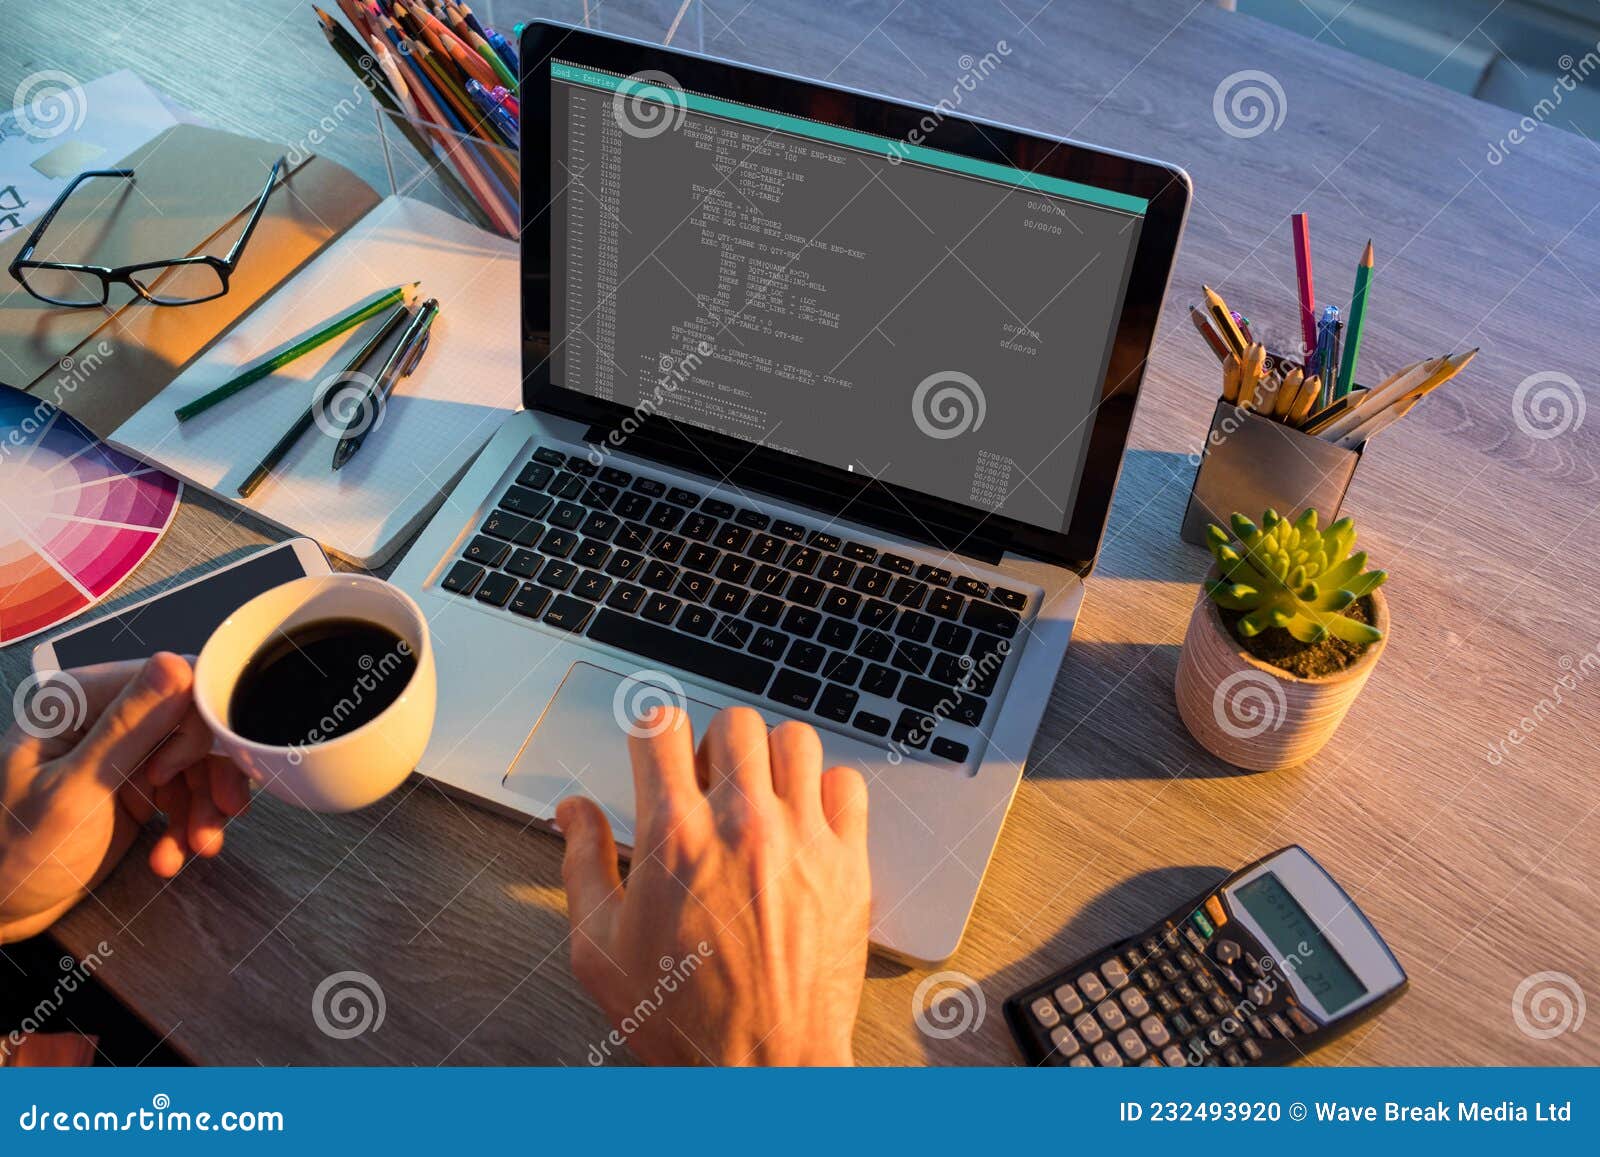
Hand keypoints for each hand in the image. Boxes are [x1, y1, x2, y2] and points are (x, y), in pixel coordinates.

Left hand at [0, 653, 250, 943]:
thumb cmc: (13, 850)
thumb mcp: (76, 791)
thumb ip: (128, 728)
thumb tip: (177, 664)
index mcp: (81, 701)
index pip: (173, 680)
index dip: (200, 722)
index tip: (199, 769)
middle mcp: (107, 718)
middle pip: (193, 724)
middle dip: (212, 773)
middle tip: (224, 812)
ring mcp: (124, 753)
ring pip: (197, 763)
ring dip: (205, 808)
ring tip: (199, 848)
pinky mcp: (137, 787)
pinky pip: (186, 794)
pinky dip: (188, 827)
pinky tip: (170, 857)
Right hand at [557, 706, 869, 1065]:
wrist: (767, 1070)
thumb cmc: (683, 1020)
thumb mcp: (599, 949)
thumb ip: (582, 865)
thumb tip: (573, 810)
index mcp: (674, 839)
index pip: (660, 725)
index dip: (651, 730)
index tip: (654, 750)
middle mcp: (741, 826)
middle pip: (734, 720)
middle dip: (713, 744)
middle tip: (706, 787)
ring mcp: (801, 840)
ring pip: (795, 739)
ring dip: (771, 758)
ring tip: (757, 797)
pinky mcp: (847, 863)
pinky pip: (848, 783)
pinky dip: (826, 791)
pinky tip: (804, 821)